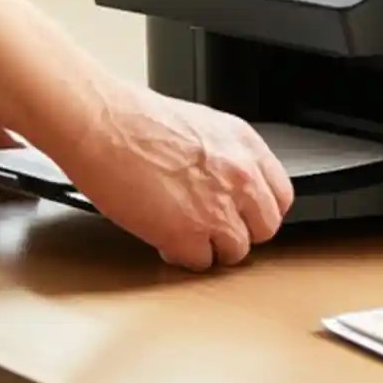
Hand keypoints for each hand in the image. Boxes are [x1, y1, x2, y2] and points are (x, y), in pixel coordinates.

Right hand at [55, 81, 293, 270]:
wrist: (102, 126)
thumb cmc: (135, 119)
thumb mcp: (200, 126)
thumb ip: (223, 157)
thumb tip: (227, 182)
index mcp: (246, 145)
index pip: (280, 195)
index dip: (259, 210)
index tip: (246, 215)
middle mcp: (241, 177)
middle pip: (264, 228)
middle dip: (239, 231)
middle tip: (214, 228)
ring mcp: (217, 210)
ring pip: (235, 251)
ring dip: (211, 247)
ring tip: (185, 233)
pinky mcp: (188, 236)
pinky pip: (199, 262)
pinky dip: (181, 256)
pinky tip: (165, 239)